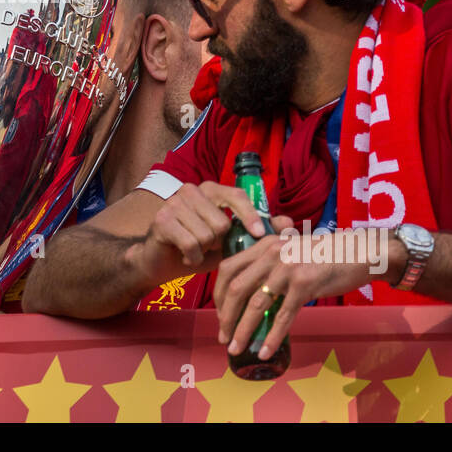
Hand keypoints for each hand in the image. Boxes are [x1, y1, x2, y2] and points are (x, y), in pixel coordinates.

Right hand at [127, 181, 264, 286]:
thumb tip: (289, 223)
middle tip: (209, 245)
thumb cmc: (200, 247)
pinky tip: (187, 256)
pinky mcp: (162, 219)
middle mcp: (192, 190)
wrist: (162, 262)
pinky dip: (193, 257)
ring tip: (196, 249)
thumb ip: (260, 229)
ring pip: (207, 235)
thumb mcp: (232, 240)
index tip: (259, 234)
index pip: (237, 195)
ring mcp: (174, 202)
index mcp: (211, 189)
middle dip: (220, 242)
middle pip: (223, 223)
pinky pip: (191, 244)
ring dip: (204, 251)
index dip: (250, 215)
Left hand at [213, 217, 380, 360]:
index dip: (218, 293)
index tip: (220, 314)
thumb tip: (250, 296)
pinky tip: (264, 350)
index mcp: (263, 245)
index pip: (228, 268)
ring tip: (235, 348)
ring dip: (242, 330)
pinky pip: (283, 316)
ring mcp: (288, 268)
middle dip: (225, 316)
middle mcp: (271, 253)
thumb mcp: (289, 251)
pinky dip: (271, 337)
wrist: (358, 252)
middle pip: (236, 288)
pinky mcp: (305, 284)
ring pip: (256, 304)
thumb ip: (269, 266)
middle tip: (223, 336)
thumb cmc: (323, 255)